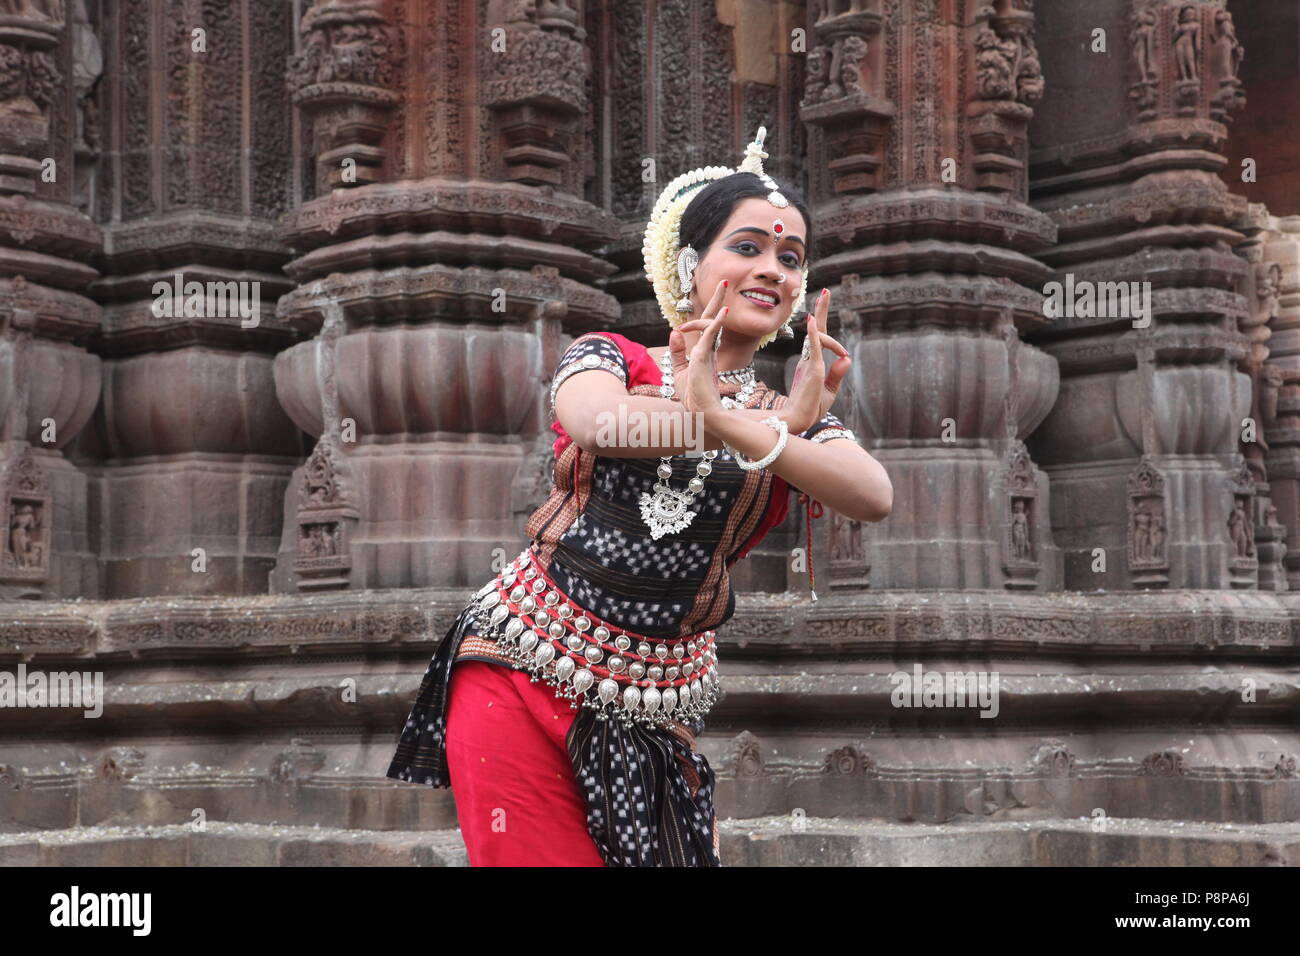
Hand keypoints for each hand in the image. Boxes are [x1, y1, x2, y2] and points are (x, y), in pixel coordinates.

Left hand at [668, 278, 728, 414]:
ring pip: (712, 323)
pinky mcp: (705, 358)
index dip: (697, 320)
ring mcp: (708, 352)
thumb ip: (677, 351)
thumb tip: (674, 331)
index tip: (681, 328)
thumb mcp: (679, 370)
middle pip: (714, 319)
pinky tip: (723, 311)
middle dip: (718, 300)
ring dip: (717, 303)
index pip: (705, 328)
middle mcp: (710, 349)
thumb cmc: (692, 395)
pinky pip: (711, 335)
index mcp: (705, 352)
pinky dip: (715, 322)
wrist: (700, 413)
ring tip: (723, 285)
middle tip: (724, 281)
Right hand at [785, 288, 850, 433]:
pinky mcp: (812, 369)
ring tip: (825, 295)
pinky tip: (814, 317)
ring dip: (823, 315)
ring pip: (819, 336)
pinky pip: (814, 346)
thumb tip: (847, 357)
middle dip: (822, 309)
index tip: (843, 351)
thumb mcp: (829, 390)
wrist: (799, 421)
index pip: (819, 339)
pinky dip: (814, 332)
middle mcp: (809, 359)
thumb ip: (837, 374)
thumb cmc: (811, 409)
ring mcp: (810, 362)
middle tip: (826, 291)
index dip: (830, 333)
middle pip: (817, 330)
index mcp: (812, 363)